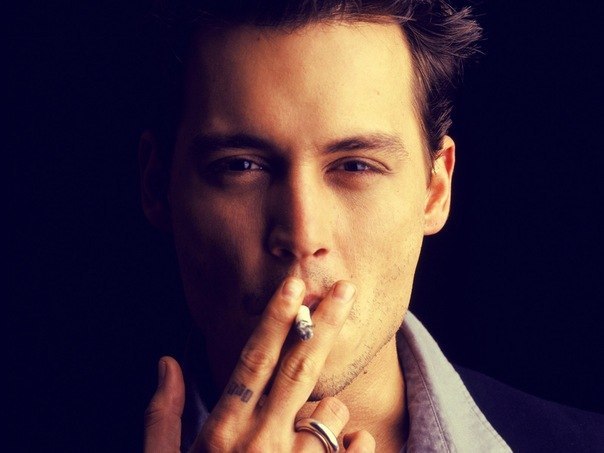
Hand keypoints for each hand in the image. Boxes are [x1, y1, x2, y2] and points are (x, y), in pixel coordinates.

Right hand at [144, 278, 375, 451]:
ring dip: (322, 416)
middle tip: (345, 288)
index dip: (275, 318)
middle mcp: (262, 442)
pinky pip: (356, 445)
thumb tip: (167, 363)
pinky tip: (336, 451)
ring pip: (331, 412)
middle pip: (302, 367)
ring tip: (298, 442)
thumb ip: (163, 414)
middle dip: (325, 322)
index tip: (295, 283)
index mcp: (223, 432)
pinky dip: (352, 443)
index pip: (253, 360)